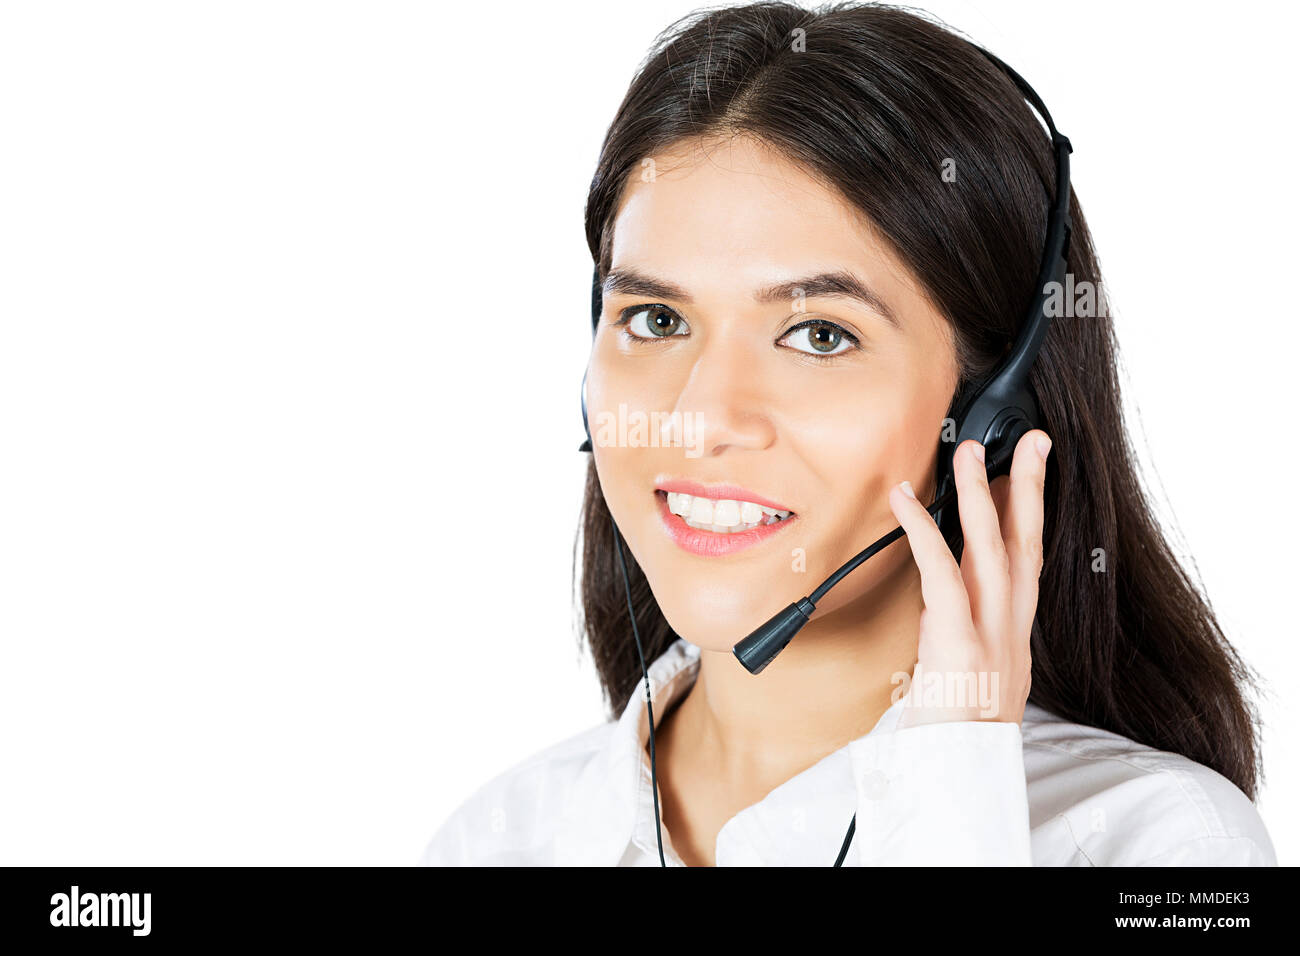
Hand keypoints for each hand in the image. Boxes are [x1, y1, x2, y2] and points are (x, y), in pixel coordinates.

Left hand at [889, 430, 1051, 728]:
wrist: (959, 780)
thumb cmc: (956, 735)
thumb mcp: (967, 675)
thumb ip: (957, 628)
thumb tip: (942, 588)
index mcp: (1014, 636)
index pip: (1030, 564)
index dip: (1032, 515)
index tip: (1029, 473)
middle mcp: (1012, 632)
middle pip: (1028, 546)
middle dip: (1031, 488)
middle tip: (1033, 441)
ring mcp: (991, 637)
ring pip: (993, 551)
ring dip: (983, 495)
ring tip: (969, 452)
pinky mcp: (960, 644)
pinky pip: (943, 576)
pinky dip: (924, 533)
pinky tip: (905, 501)